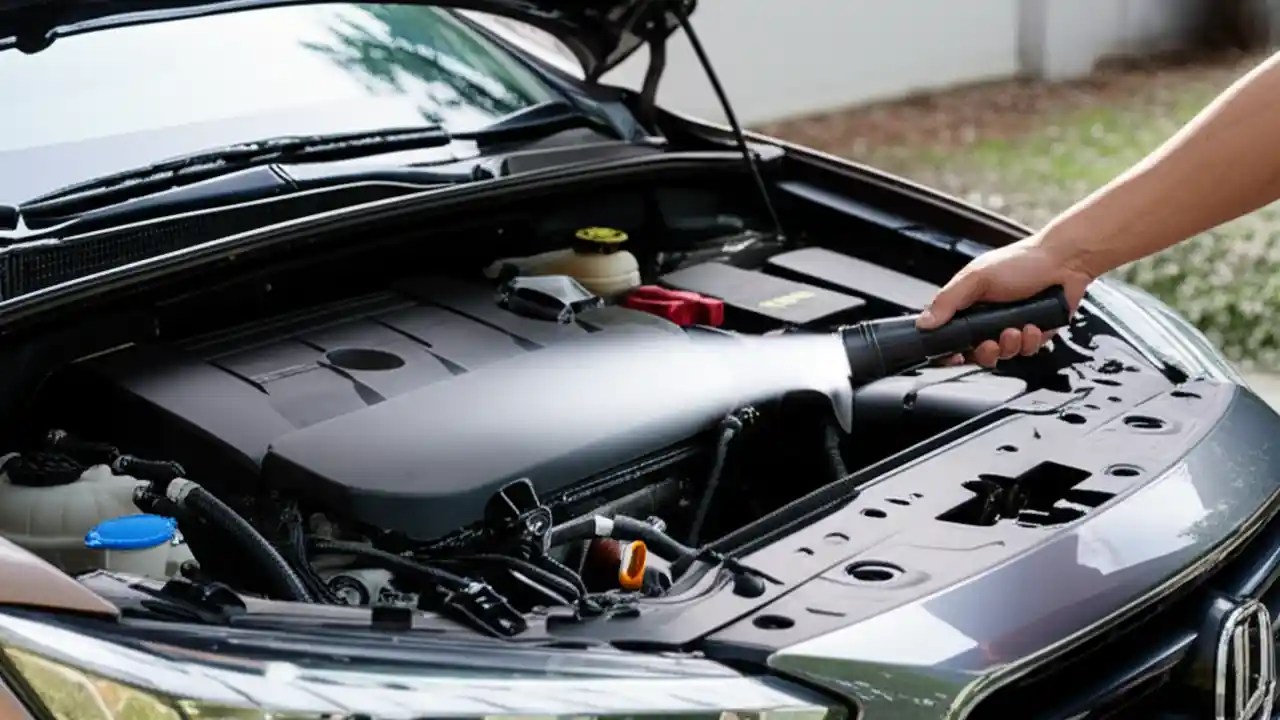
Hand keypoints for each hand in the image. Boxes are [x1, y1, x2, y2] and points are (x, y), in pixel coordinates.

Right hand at [917, 234, 1093, 367]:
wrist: (1064, 262)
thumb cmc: (1021, 261)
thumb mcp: (976, 277)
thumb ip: (948, 300)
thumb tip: (924, 322)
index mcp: (967, 305)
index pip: (948, 335)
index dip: (948, 351)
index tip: (953, 356)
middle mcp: (986, 318)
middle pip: (974, 353)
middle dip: (984, 352)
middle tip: (989, 342)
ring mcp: (1009, 328)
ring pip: (1001, 355)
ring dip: (1009, 346)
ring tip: (1016, 329)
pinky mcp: (1032, 336)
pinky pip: (1026, 352)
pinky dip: (1030, 342)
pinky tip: (1033, 325)